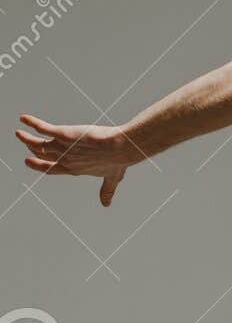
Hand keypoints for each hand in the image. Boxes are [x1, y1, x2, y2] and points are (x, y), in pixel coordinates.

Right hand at [16, 115, 133, 206]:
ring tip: (19, 133)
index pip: (52, 169)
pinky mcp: (64, 134)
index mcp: (74, 169)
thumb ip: (106, 190)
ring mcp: (63, 148)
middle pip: (43, 156)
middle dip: (33, 151)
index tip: (31, 161)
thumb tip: (106, 204)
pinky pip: (42, 128)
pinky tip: (23, 118)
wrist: (122, 148)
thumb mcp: (112, 178)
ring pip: (39, 144)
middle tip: (26, 143)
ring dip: (27, 139)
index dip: (40, 166)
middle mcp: (65, 160)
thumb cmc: (119, 161)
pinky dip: (32, 123)